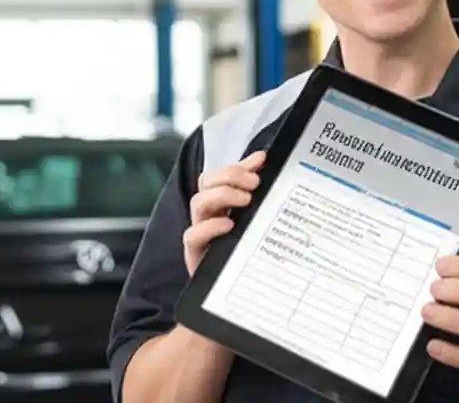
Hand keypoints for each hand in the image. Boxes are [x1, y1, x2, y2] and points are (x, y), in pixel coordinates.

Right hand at [183, 152, 264, 275]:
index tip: (261, 161)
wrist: (237, 296)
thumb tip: (265, 164)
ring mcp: (200, 234)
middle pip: (207, 183)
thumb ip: (260, 196)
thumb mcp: (257, 224)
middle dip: (230, 176)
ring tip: (246, 200)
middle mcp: (208, 216)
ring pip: (198, 203)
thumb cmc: (247, 257)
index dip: (237, 165)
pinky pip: (193, 236)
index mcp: (222, 205)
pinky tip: (229, 225)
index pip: (220, 175)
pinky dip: (210, 227)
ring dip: (222, 195)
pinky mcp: (196, 255)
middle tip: (254, 183)